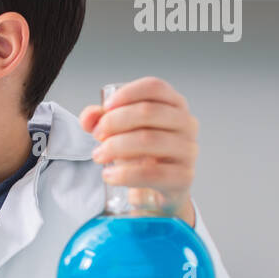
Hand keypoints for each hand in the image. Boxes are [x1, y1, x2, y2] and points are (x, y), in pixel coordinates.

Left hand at [79, 76, 197, 224]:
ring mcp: (188, 150)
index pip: (155, 87)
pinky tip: (109, 175)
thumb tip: (90, 117)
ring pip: (149, 140)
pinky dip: (124, 174)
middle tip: (97, 135)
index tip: (106, 107)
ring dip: (115, 147)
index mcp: (174, 104)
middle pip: (148, 111)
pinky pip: (152, 172)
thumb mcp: (118, 132)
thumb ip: (100, 119)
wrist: (154, 190)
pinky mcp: (184, 176)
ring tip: (99, 155)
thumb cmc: (140, 153)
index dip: (128, 93)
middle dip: (114, 121)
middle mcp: (187, 123)